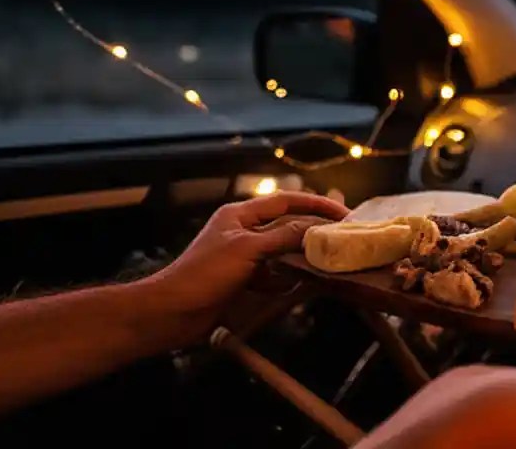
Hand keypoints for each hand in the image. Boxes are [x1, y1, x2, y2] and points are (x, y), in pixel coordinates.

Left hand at [143, 191, 348, 345]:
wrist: (171, 313)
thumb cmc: (205, 274)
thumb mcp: (248, 250)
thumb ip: (284, 236)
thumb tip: (318, 229)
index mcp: (240, 215)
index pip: (286, 201)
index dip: (316, 204)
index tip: (343, 214)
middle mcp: (243, 232)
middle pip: (286, 225)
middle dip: (312, 231)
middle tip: (341, 238)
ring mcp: (243, 257)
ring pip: (282, 252)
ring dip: (301, 257)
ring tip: (327, 262)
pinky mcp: (242, 281)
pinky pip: (273, 275)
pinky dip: (286, 279)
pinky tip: (298, 286)